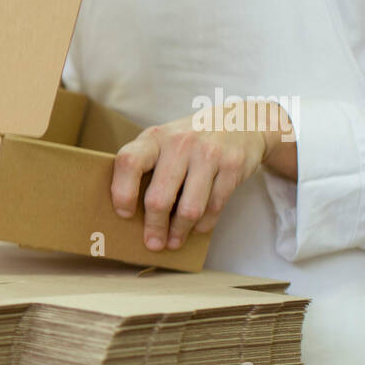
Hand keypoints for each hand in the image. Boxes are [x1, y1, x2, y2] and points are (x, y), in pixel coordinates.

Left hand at [112, 101, 296, 250]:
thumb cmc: (190, 139)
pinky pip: (214, 206)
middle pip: (159, 197)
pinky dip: (204, 224)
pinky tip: (197, 229)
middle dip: (154, 227)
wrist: (241, 121)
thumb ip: (146, 165)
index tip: (124, 214)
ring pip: (189, 208)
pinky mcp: (232, 166)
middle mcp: (180, 142)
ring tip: (174, 242)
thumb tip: (127, 213)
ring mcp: (208, 153)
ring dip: (180, 231)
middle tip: (153, 244)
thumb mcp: (163, 141)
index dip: (122, 192)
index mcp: (155, 137)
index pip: (129, 162)